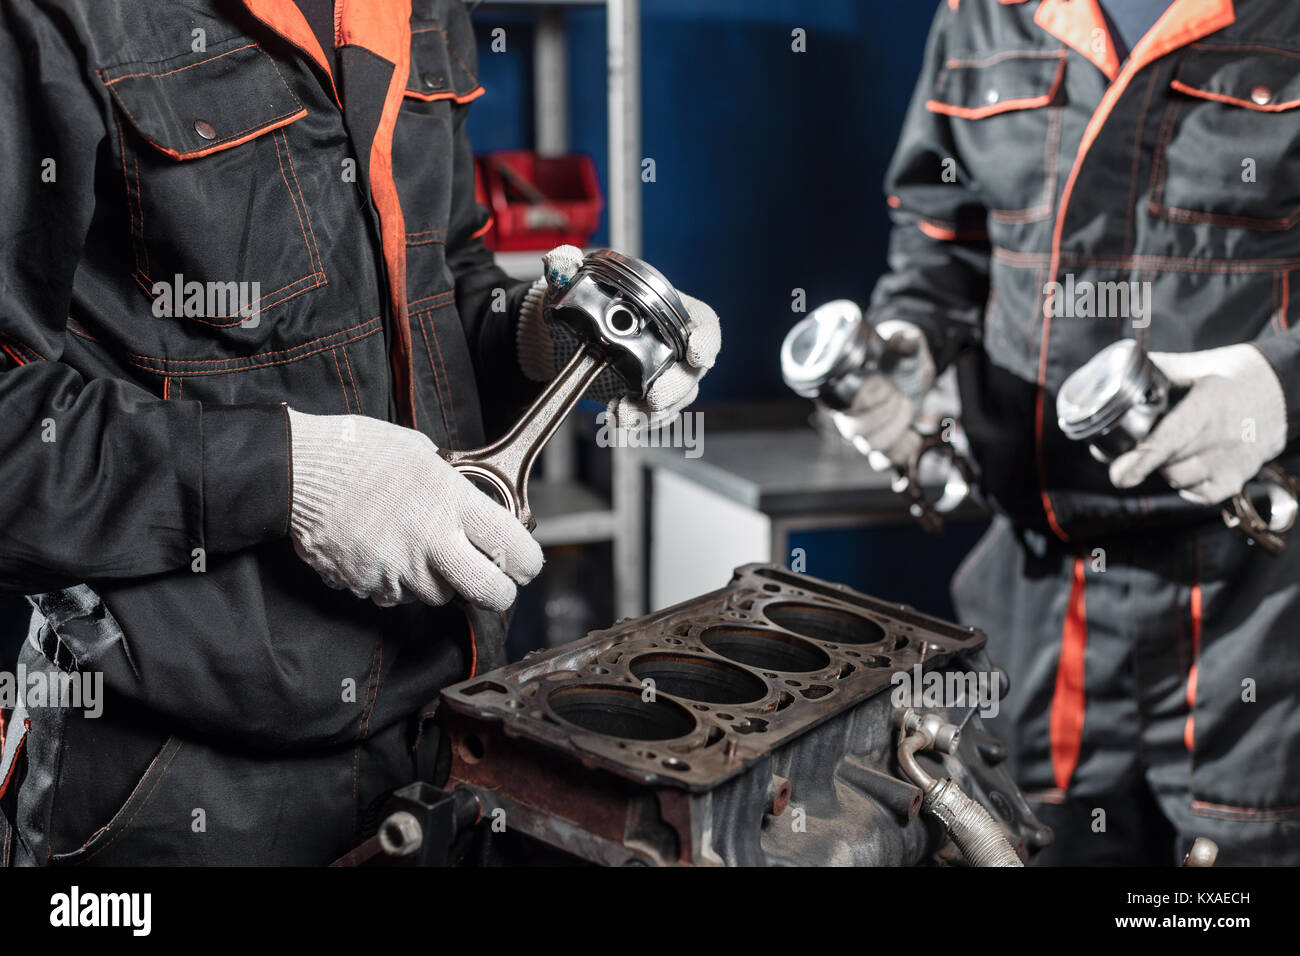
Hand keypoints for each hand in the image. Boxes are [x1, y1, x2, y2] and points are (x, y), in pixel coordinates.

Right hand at [286, 409, 542, 610]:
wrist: (300, 470)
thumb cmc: (361, 452)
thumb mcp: (425, 455)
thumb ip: (457, 489)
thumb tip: (478, 512)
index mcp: (453, 503)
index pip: (516, 550)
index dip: (528, 563)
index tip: (524, 562)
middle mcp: (432, 543)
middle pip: (491, 593)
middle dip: (497, 591)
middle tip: (491, 578)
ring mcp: (400, 569)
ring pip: (441, 597)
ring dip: (440, 581)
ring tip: (419, 546)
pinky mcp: (370, 585)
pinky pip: (399, 596)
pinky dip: (400, 582)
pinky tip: (388, 551)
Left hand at [516, 245, 720, 427]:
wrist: (567, 332)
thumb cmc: (588, 299)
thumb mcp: (579, 280)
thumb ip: (568, 267)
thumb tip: (558, 261)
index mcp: (674, 312)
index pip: (705, 325)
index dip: (706, 340)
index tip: (697, 353)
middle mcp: (676, 347)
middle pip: (692, 372)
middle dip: (674, 388)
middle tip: (653, 397)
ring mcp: (664, 375)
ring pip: (673, 400)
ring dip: (651, 412)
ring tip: (623, 414)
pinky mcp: (646, 398)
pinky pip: (652, 416)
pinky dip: (636, 420)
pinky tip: (615, 417)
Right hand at [828, 319, 934, 468]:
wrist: (910, 369)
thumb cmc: (899, 353)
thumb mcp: (904, 341)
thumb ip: (904, 340)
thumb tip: (906, 342)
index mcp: (845, 387)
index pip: (844, 405)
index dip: (869, 398)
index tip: (888, 383)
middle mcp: (848, 413)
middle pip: (853, 431)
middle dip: (885, 414)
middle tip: (901, 396)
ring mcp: (864, 432)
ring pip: (871, 447)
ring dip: (896, 429)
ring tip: (909, 407)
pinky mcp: (883, 444)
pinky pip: (884, 461)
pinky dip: (903, 451)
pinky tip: (914, 434)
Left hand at [1109, 344, 1286, 504]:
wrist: (1282, 389)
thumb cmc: (1232, 375)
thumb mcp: (1195, 366)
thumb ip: (1156, 371)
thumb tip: (1118, 372)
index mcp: (1207, 407)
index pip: (1169, 441)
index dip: (1141, 460)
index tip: (1119, 475)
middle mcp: (1222, 437)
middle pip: (1167, 463)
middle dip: (1145, 457)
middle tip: (1141, 443)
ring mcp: (1233, 461)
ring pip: (1178, 480)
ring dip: (1165, 469)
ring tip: (1173, 447)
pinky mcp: (1238, 478)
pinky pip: (1199, 494)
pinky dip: (1186, 484)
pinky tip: (1188, 464)